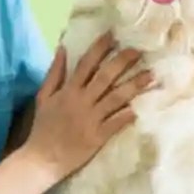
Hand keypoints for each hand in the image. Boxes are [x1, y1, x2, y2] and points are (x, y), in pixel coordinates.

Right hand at [21, 32, 152, 176]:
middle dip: (122, 62)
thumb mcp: (43, 97)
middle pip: (105, 77)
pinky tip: (145, 105)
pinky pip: (118, 122)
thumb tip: (63, 48)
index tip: (114, 35)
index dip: (100, 48)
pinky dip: (130, 113)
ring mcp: (91, 119)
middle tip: (139, 50)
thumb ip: (54, 73)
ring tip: (151, 75)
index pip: (86, 64)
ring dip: (134, 85)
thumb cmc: (43, 127)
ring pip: (116, 98)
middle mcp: (81, 101)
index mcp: (68, 91)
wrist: (42, 159)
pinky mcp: (99, 136)